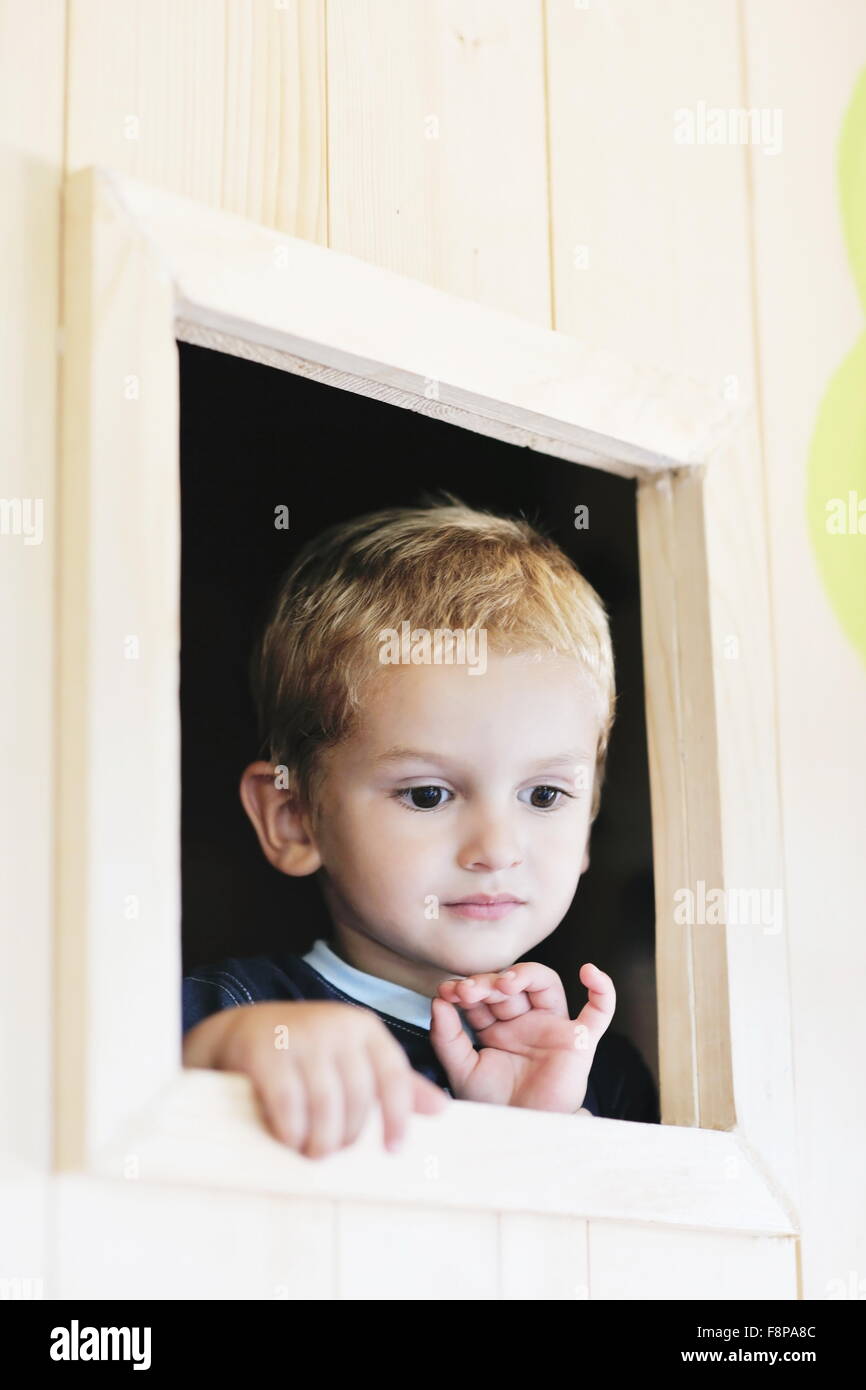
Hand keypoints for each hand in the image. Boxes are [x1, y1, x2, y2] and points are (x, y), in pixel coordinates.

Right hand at [184, 1000, 448, 1158]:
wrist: (242, 1031)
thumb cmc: (307, 1052)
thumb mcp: (352, 1057)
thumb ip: (394, 1082)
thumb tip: (441, 1109)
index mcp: (363, 1027)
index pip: (393, 1074)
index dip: (398, 1115)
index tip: (395, 1149)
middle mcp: (336, 1025)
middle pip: (358, 1096)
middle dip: (349, 1134)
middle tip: (333, 1150)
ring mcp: (300, 1037)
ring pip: (326, 1105)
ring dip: (321, 1139)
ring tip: (313, 1151)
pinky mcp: (265, 1052)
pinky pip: (287, 1106)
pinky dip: (291, 1131)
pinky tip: (288, 1139)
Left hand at [429, 961, 614, 1112]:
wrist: (520, 1135)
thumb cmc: (494, 1105)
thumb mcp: (461, 1070)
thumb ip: (447, 1036)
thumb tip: (438, 1000)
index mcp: (497, 1026)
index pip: (483, 994)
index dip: (466, 988)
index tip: (446, 992)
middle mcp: (525, 1022)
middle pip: (511, 984)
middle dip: (487, 982)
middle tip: (468, 990)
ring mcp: (552, 1028)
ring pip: (546, 984)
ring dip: (525, 974)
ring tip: (505, 983)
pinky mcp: (579, 1041)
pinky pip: (600, 1012)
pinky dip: (602, 990)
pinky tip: (589, 972)